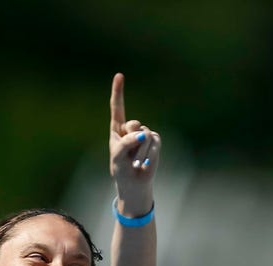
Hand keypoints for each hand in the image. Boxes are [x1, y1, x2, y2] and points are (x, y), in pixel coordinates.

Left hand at [108, 73, 159, 215]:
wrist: (134, 183)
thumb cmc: (121, 169)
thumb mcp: (117, 156)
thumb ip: (126, 143)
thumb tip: (142, 134)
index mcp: (117, 129)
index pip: (117, 107)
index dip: (118, 91)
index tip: (119, 75)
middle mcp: (131, 128)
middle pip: (133, 124)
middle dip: (131, 140)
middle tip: (128, 156)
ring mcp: (144, 134)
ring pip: (144, 136)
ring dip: (139, 153)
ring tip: (134, 163)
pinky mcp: (155, 141)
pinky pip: (153, 143)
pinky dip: (147, 156)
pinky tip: (143, 164)